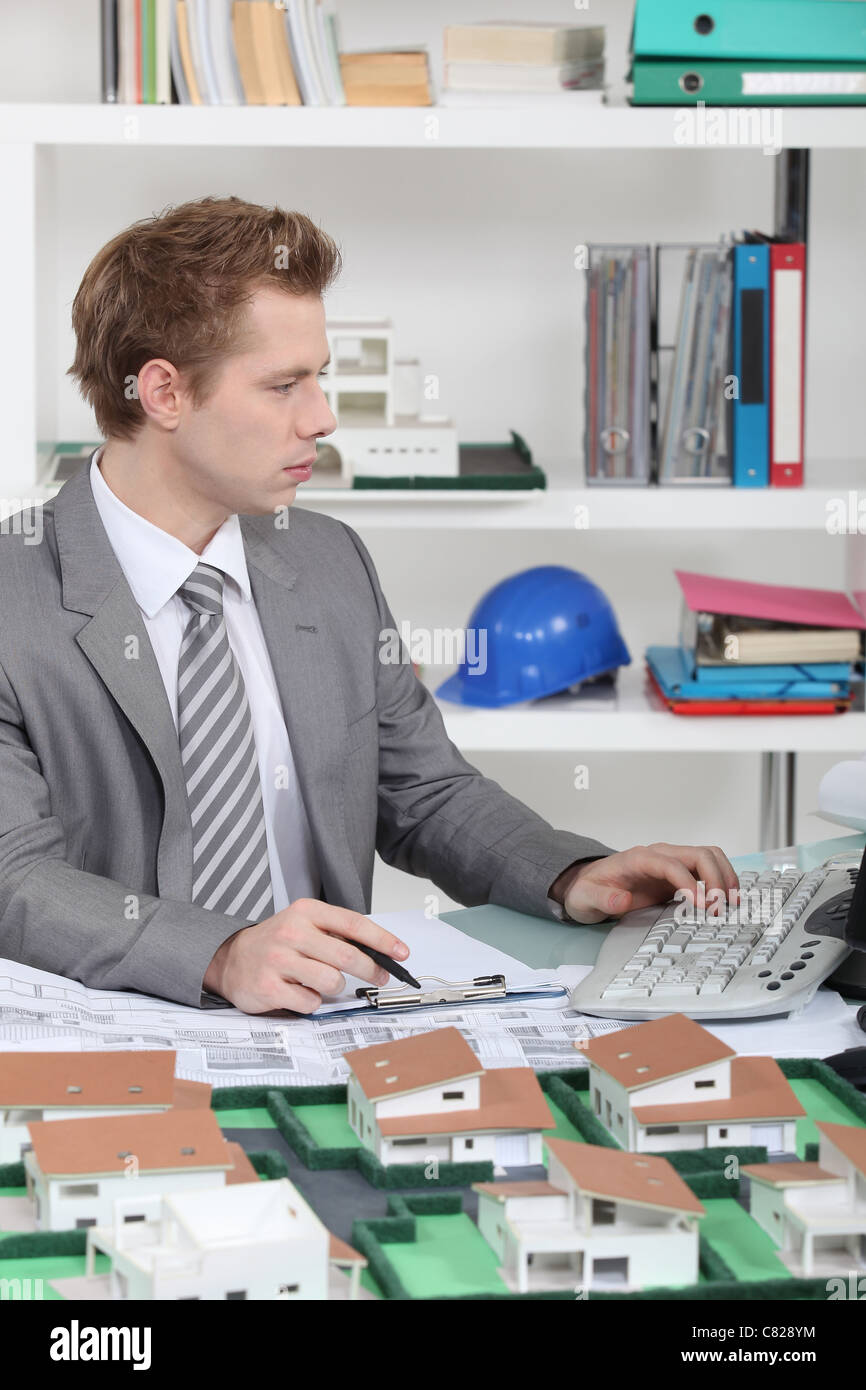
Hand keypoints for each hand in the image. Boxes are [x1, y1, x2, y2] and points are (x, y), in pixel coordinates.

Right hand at [203, 898, 410, 1013]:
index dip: (382, 939)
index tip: (402, 953)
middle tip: (380, 977)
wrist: (232, 958)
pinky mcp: (268, 987)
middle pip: (347, 956)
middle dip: (371, 970)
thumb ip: (337, 935)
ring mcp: (278, 960)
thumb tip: (380, 952)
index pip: (353, 924)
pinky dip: (312, 1001)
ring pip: (331, 982)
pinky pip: (310, 1002)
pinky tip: (300, 992)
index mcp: (306, 911)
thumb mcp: (305, 925)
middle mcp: (292, 932)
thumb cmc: (278, 943)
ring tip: (321, 981)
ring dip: (335, 987)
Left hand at [560, 843, 738, 924]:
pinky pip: (707, 869)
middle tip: (721, 907)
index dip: (689, 882)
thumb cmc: (588, 890)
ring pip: (708, 856)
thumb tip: (622, 900)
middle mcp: (659, 855)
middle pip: (697, 854)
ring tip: (731, 902)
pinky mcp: (679, 874)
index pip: (671, 864)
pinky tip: (726, 899)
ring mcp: (671, 862)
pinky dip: (721, 880)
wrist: (589, 886)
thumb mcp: (586, 899)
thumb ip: (602, 899)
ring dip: (724, 876)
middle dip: (715, 878)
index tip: (702, 904)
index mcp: (638, 859)